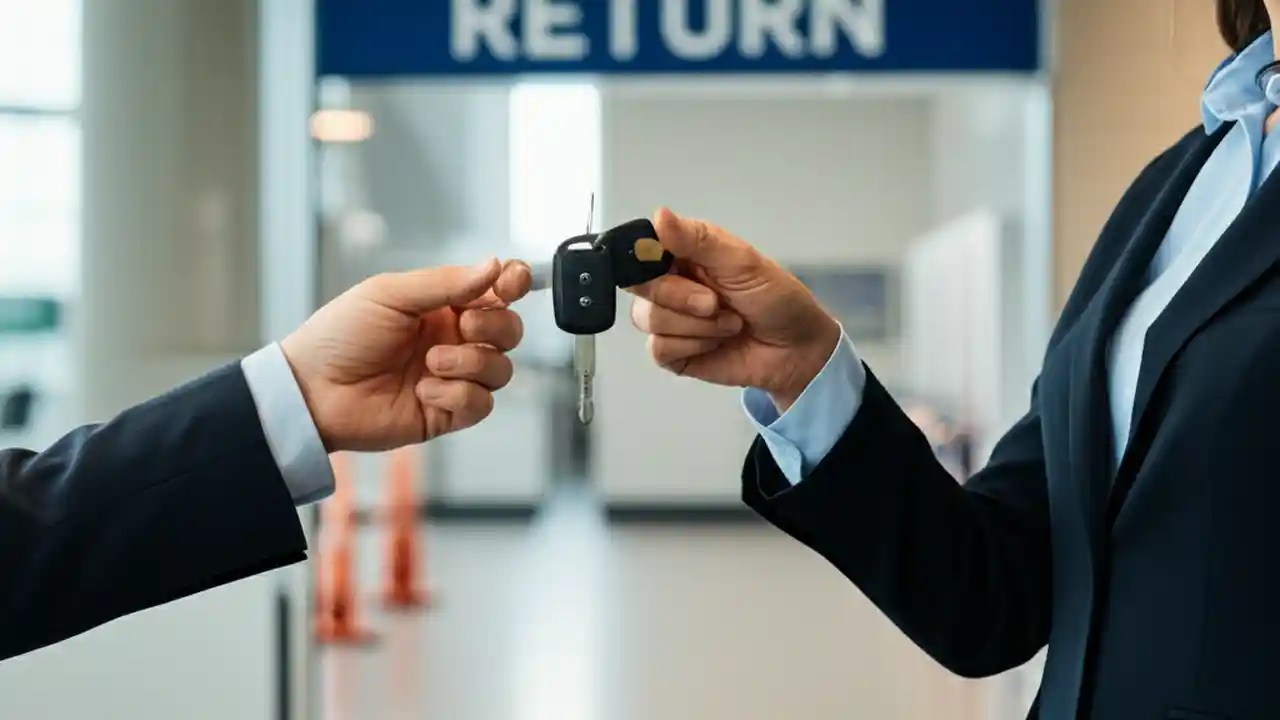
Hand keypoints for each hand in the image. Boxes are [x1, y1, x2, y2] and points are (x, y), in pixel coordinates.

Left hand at [281, 258, 531, 451]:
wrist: (313, 391)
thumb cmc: (339, 337)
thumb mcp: (389, 294)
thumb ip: (446, 282)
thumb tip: (493, 267)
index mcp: (442, 306)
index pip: (495, 291)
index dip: (513, 284)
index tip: (512, 281)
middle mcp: (452, 340)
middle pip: (508, 331)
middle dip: (494, 327)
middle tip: (463, 328)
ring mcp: (452, 377)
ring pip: (501, 369)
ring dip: (471, 363)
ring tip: (432, 363)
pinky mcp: (447, 413)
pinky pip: (481, 404)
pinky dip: (458, 394)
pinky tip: (424, 390)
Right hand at [629, 209, 839, 412]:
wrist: (797, 349)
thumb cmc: (776, 298)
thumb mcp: (742, 261)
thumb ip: (698, 239)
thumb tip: (659, 214)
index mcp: (684, 253)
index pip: (641, 247)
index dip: (643, 256)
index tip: (668, 264)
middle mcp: (671, 283)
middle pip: (639, 285)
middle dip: (682, 297)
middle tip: (716, 302)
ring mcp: (669, 320)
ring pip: (648, 318)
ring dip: (696, 325)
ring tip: (729, 324)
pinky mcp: (673, 353)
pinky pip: (658, 349)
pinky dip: (692, 346)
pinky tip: (716, 344)